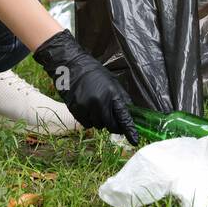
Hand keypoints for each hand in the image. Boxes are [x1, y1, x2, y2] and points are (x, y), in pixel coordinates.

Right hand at [32, 30, 138, 144]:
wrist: (72, 66)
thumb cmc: (94, 73)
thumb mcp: (113, 82)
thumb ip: (121, 99)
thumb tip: (130, 114)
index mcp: (112, 94)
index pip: (123, 116)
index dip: (130, 130)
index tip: (135, 140)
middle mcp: (100, 102)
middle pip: (110, 125)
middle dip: (113, 124)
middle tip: (110, 117)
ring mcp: (87, 107)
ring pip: (98, 126)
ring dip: (99, 121)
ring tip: (96, 106)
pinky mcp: (76, 110)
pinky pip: (86, 124)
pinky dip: (89, 120)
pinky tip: (87, 108)